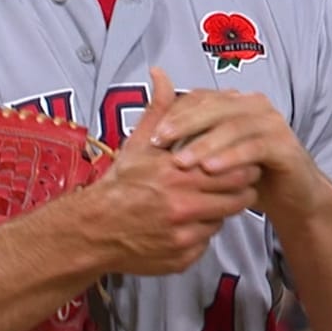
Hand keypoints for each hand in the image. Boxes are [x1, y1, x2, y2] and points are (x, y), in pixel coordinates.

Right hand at [85, 68, 258, 274]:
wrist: (92, 230)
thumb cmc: (119, 184)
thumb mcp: (137, 144)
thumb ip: (158, 110)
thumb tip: (161, 73)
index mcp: (176, 173)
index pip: (234, 169)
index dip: (239, 165)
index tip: (236, 161)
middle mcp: (183, 205)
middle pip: (238, 197)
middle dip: (239, 188)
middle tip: (231, 182)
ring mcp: (184, 235)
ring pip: (224, 220)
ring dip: (220, 211)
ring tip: (206, 201)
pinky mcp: (182, 257)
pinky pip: (206, 243)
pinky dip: (201, 233)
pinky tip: (185, 223)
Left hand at [147, 76, 329, 220]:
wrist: (290, 197)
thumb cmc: (245, 173)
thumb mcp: (211, 151)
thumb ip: (185, 125)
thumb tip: (155, 78)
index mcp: (235, 101)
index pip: (200, 98)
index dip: (174, 113)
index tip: (151, 135)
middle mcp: (255, 105)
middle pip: (214, 108)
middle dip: (183, 125)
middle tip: (160, 142)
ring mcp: (272, 122)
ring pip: (232, 127)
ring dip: (204, 144)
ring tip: (181, 162)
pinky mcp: (285, 145)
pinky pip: (254, 148)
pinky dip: (231, 158)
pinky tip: (211, 170)